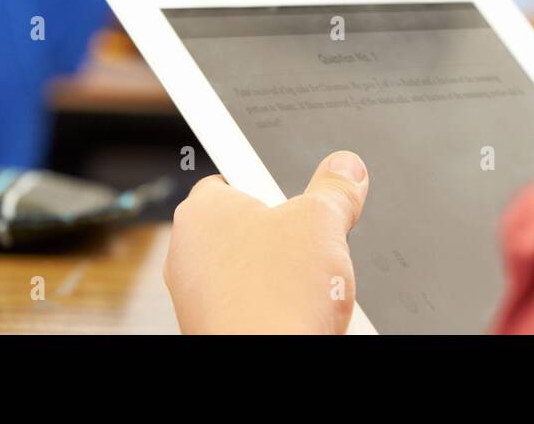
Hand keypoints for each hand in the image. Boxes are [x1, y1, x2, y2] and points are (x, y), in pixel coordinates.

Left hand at [164, 151, 368, 333]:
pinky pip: (251, 303)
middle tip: (314, 241)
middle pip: (249, 224)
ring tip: (311, 282)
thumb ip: (335, 187)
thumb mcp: (322, 222)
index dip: (273, 180)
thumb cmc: (275, 299)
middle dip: (286, 232)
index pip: (235, 175)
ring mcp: (197, 296)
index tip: (298, 189)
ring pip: (252, 267)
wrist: (269, 365)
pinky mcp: (214, 327)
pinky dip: (277, 305)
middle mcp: (188, 252)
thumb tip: (346, 168)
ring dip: (284, 271)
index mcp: (201, 211)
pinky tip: (301, 312)